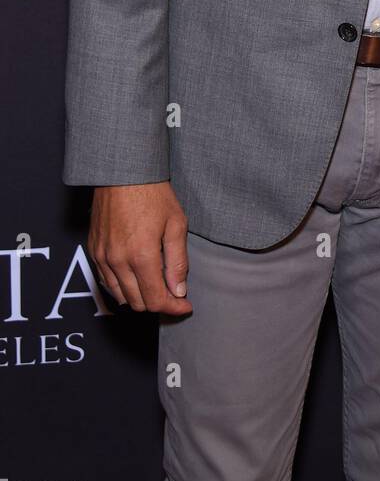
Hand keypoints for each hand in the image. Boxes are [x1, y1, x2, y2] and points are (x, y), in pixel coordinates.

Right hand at [89, 182, 191, 314]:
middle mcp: (118, 261)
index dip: (173, 307)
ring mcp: (102, 257)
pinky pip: (107, 281)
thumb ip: (177, 261)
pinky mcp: (94, 250)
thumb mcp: (176, 224)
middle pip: (138, 302)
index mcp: (141, 256)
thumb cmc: (153, 194)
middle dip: (159, 304)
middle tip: (174, 296)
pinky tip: (136, 280)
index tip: (185, 306)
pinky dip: (122, 288)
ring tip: (157, 288)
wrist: (123, 172)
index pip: (156, 299)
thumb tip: (178, 291)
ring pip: (121, 296)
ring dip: (140, 298)